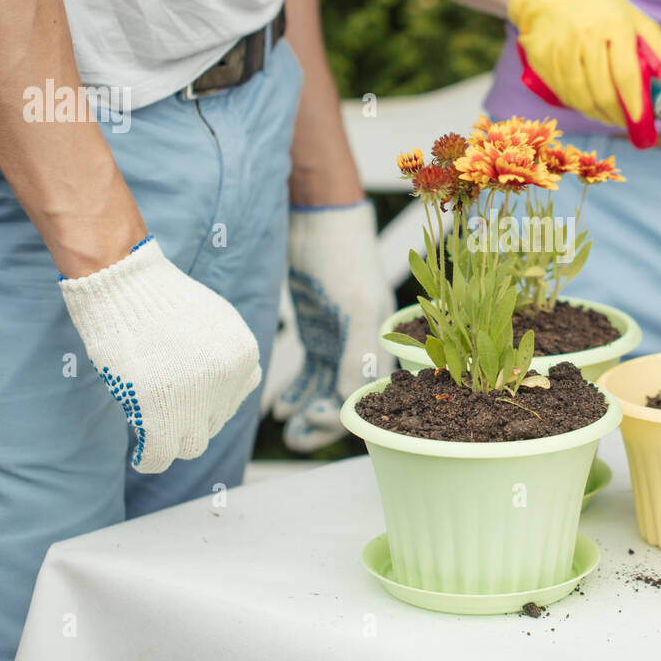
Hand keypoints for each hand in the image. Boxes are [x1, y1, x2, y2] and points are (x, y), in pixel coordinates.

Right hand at [60, 237, 261, 472]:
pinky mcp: (164, 413)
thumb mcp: (212, 321)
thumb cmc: (157, 298)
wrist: (124, 284)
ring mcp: (198, 398)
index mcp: (245, 355)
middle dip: (191, 419)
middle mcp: (229, 378)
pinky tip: (142, 458)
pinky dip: (151, 460)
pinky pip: (161, 455)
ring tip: (153, 431)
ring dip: (174, 439)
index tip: (187, 398)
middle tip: (165, 410)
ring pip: (191, 444)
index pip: (234, 396)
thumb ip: (220, 356)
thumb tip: (218, 390)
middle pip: (213, 421)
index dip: (209, 400)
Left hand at [274, 202, 393, 452]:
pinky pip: (310, 372)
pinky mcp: (318, 334)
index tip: (311, 419)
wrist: (318, 222)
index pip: (366, 396)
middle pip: (346, 399)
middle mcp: (363, 347)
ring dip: (307, 412)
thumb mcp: (355, 306)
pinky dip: (296, 391)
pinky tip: (278, 407)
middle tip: (294, 438)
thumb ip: (357, 353)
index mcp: (382, 344)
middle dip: (322, 423)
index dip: (342, 416)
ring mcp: (339, 341)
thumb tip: (350, 399)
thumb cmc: (343, 259)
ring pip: (326, 390)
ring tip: (285, 428)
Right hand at [508, 0, 660, 148]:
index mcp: (615, 24)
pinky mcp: (541, 58)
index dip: (635, 104)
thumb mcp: (637, 23)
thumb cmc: (603, 11)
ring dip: (598, 115)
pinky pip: (563, 94)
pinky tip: (589, 103)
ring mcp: (560, 48)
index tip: (641, 122)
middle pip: (603, 92)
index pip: (626, 74)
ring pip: (581, 98)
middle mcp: (585, 35)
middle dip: (617, 116)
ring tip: (609, 115)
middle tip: (627, 123)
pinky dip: (579, 106)